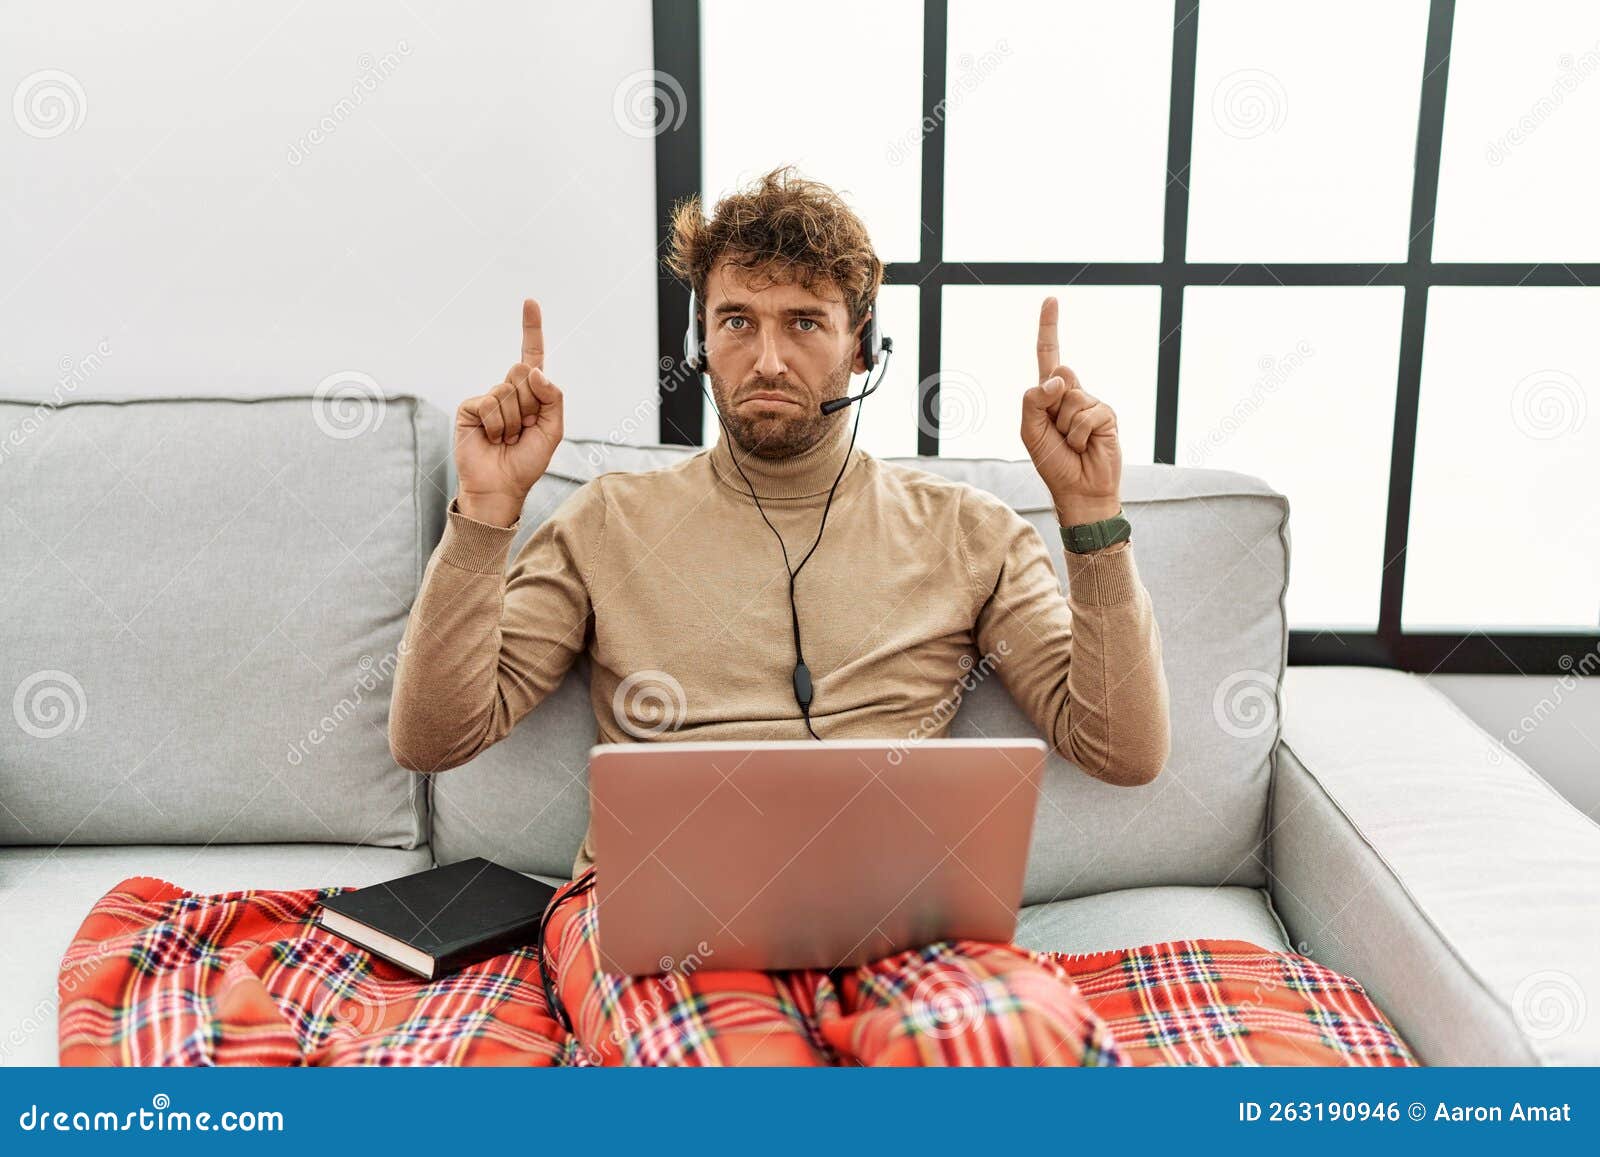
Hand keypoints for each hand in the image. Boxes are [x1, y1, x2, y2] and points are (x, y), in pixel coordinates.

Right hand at [454, 298, 563, 525]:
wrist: (501, 486)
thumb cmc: (528, 461)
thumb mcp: (554, 430)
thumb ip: (552, 397)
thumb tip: (534, 370)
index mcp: (531, 394)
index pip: (532, 355)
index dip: (531, 329)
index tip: (530, 301)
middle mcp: (508, 391)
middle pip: (523, 372)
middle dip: (530, 404)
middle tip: (523, 429)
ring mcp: (488, 398)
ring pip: (507, 391)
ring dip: (513, 421)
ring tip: (507, 439)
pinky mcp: (470, 408)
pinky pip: (488, 403)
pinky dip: (495, 425)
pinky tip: (491, 439)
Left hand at [1021, 296, 1122, 525]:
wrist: (1079, 491)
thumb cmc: (1053, 462)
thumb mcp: (1030, 431)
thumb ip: (1034, 400)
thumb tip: (1060, 377)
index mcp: (1050, 395)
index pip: (1049, 355)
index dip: (1049, 328)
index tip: (1051, 299)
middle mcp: (1072, 394)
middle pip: (1057, 373)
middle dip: (1050, 406)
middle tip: (1057, 433)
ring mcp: (1092, 403)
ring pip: (1071, 397)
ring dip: (1065, 427)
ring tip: (1071, 444)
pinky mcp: (1108, 415)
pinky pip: (1087, 415)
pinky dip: (1080, 435)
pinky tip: (1085, 447)